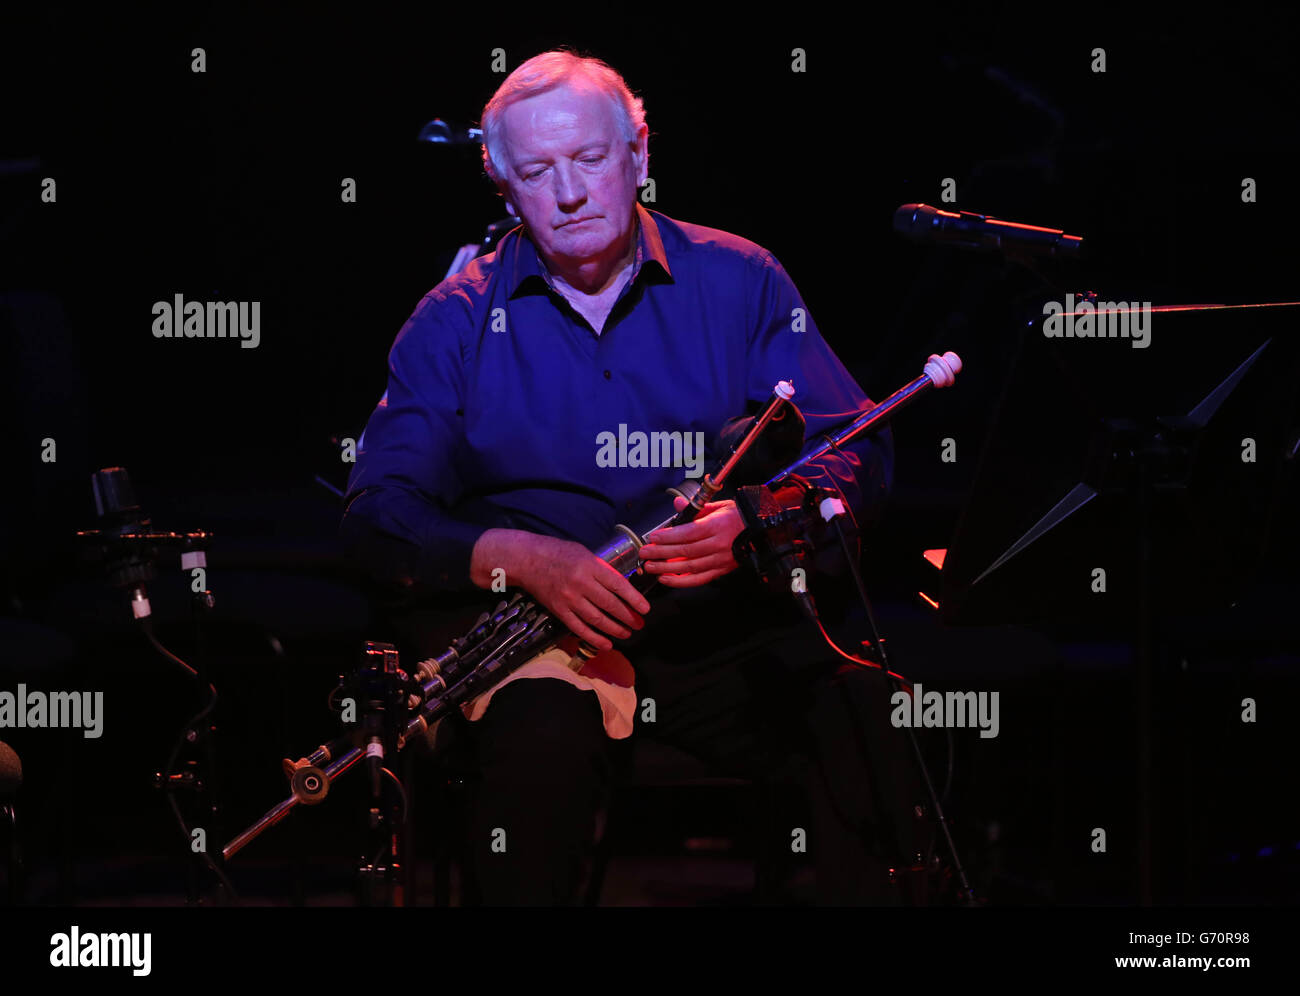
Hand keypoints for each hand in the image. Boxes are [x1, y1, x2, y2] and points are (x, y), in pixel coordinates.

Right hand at [471, 529, 648, 651]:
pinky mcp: (559, 610)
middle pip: (609, 604)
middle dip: (628, 617)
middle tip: (639, 624)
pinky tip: (606, 644)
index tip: (645, 609)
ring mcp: (569, 598)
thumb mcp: (585, 554)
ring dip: (614, 629)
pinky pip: (579, 627)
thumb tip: (621, 586)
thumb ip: (602, 569)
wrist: (528, 559)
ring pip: (596, 619)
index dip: (634, 599)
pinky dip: (594, 638)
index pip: (618, 585)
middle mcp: (581, 583)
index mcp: (590, 566)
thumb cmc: (559, 553)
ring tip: (627, 633)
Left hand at [638, 495, 744, 587]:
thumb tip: (676, 504)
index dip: (668, 536)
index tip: (652, 537)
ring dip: (667, 569)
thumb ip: (696, 508)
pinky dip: (681, 582)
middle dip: (661, 553)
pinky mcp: (721, 570)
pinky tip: (666, 579)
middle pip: (685, 551)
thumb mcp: (719, 506)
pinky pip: (699, 579)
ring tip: (650, 567)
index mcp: (717, 525)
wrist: (761, 531)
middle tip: (644, 553)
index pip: (688, 533)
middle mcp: (718, 544)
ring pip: (690, 567)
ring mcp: (720, 560)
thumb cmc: (738, 517)